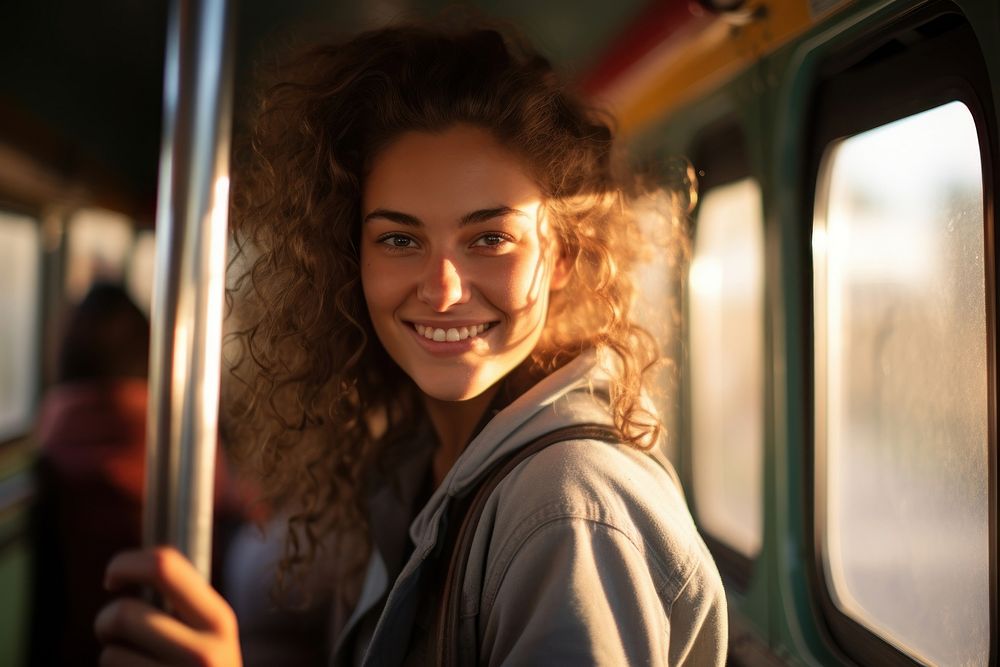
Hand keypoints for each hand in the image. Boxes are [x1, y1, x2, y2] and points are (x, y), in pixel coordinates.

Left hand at [95, 546, 242, 666]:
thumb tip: (131, 567)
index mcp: (220, 619)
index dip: (126, 563)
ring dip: (112, 662)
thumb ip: (183, 605)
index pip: (165, 566)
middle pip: (122, 614)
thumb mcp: (212, 636)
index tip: (114, 578)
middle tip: (113, 631)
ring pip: (109, 657)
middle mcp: (204, 652)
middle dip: (105, 621)